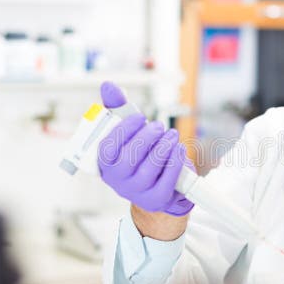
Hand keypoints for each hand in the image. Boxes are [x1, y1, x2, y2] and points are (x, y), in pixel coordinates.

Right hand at [97, 82, 193, 216]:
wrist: (157, 183)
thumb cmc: (140, 151)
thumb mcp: (129, 130)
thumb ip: (118, 108)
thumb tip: (108, 85)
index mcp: (105, 164)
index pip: (107, 147)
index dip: (124, 130)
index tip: (139, 116)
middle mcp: (117, 180)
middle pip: (129, 158)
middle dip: (147, 137)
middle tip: (159, 126)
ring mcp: (136, 192)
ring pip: (149, 168)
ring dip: (163, 147)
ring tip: (171, 134)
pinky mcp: (156, 199)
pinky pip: (166, 180)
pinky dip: (174, 161)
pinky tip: (178, 148)